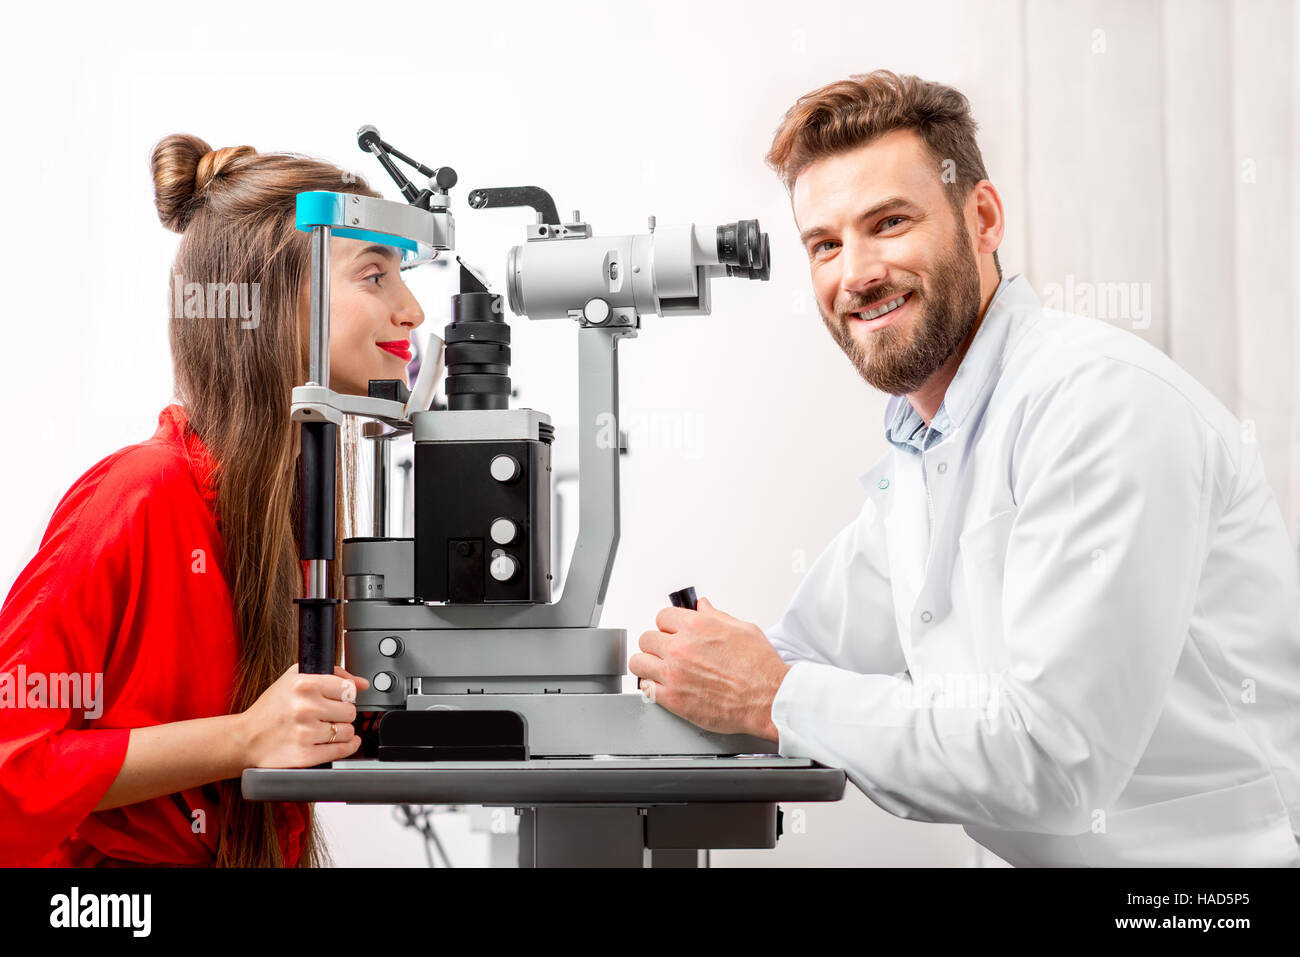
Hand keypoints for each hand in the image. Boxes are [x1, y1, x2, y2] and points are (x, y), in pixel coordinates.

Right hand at [237, 664, 369, 767]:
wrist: (246, 738)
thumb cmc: (271, 708)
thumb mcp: (294, 678)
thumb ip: (332, 674)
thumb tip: (361, 683)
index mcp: (303, 684)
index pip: (348, 689)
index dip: (344, 696)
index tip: (337, 699)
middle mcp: (305, 708)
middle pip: (351, 711)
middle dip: (342, 714)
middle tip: (328, 715)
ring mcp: (306, 733)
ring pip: (349, 731)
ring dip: (341, 731)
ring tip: (325, 729)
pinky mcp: (306, 755)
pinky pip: (342, 750)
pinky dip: (346, 747)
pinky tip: (338, 742)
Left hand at [628, 597, 789, 741]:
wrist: (768, 699)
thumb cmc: (760, 667)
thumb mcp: (742, 629)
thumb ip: (716, 616)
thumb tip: (703, 607)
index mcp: (696, 626)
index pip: (662, 617)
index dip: (668, 625)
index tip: (672, 632)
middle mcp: (681, 648)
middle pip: (647, 639)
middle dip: (657, 644)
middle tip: (667, 652)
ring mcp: (674, 674)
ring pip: (638, 663)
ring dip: (648, 664)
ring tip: (658, 669)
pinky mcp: (673, 699)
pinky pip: (646, 689)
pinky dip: (652, 687)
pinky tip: (662, 687)